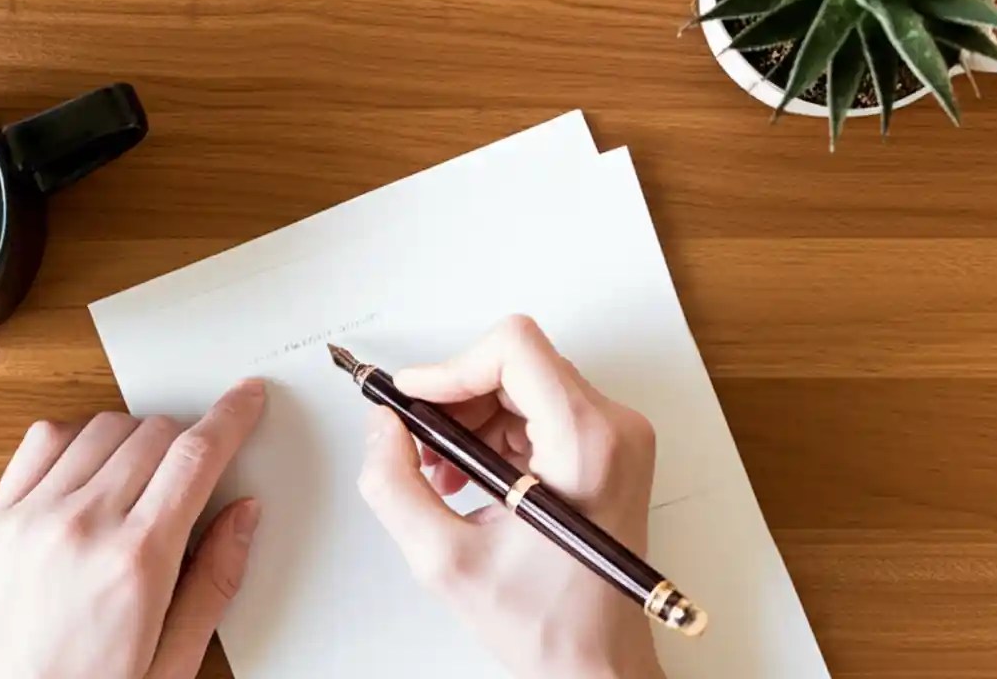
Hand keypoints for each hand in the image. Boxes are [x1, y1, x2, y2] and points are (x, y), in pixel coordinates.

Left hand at [0, 380, 265, 678]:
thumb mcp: (170, 661)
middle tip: (198, 466)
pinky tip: (92, 465)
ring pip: (104, 427)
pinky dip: (79, 436)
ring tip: (146, 474)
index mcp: (136, 563)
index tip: (246, 399)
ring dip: (138, 435)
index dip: (231, 416)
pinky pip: (43, 440)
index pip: (196, 456)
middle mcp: (83, 526)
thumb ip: (214, 582)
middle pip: (156, 433)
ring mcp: (33, 517)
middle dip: (190, 437)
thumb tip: (243, 517)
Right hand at [359, 316, 665, 678]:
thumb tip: (381, 430)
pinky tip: (470, 481)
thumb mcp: (445, 560)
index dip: (451, 367)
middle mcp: (613, 430)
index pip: (515, 348)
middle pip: (514, 363)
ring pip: (521, 384)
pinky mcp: (607, 449)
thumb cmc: (550, 623)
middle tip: (418, 445)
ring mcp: (615, 438)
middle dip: (454, 401)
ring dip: (469, 421)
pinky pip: (537, 411)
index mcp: (587, 446)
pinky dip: (492, 436)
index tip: (415, 398)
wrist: (599, 662)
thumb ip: (395, 485)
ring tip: (443, 476)